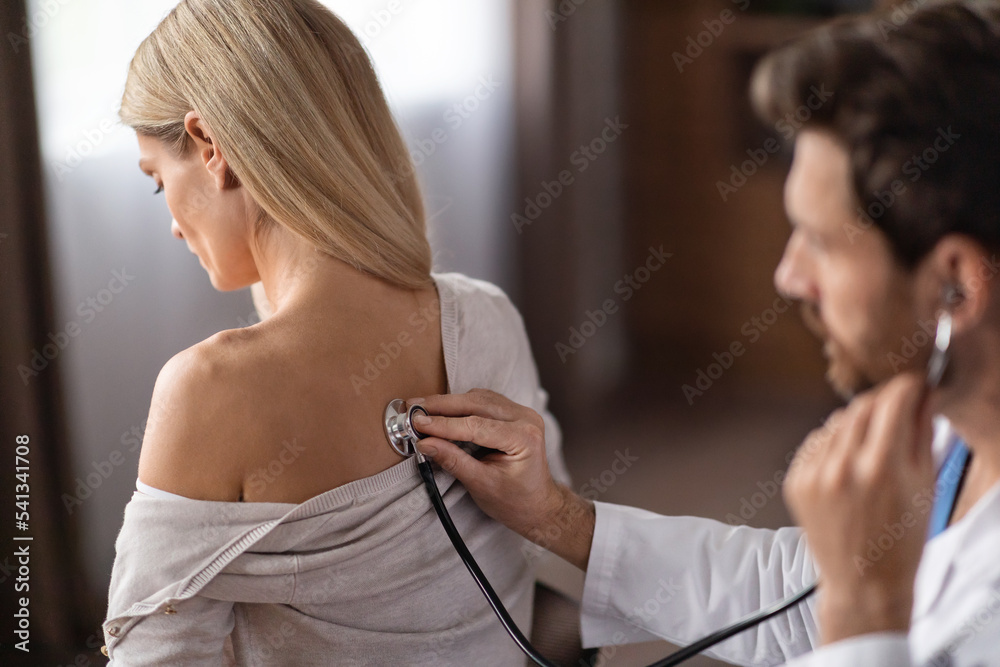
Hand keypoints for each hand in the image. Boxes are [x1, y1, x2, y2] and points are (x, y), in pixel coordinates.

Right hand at [409, 389, 593, 569]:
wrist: (537, 505)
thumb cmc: (515, 501)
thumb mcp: (481, 485)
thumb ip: (453, 461)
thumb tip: (425, 443)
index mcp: (524, 437)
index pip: (476, 425)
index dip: (443, 424)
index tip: (417, 423)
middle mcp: (526, 419)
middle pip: (477, 403)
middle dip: (441, 405)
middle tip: (412, 407)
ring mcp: (521, 413)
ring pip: (479, 398)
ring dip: (449, 402)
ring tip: (421, 408)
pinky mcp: (513, 413)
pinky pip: (483, 401)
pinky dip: (461, 404)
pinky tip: (441, 409)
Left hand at [783, 371, 934, 644]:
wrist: (862, 583)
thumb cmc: (899, 541)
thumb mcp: (924, 486)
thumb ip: (921, 434)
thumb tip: (922, 395)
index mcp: (880, 469)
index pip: (891, 402)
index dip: (907, 387)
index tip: (914, 384)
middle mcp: (842, 468)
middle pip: (861, 407)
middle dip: (882, 400)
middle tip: (897, 405)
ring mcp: (813, 475)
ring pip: (836, 422)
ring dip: (856, 422)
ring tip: (873, 443)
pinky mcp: (795, 481)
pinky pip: (815, 443)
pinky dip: (832, 443)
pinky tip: (847, 460)